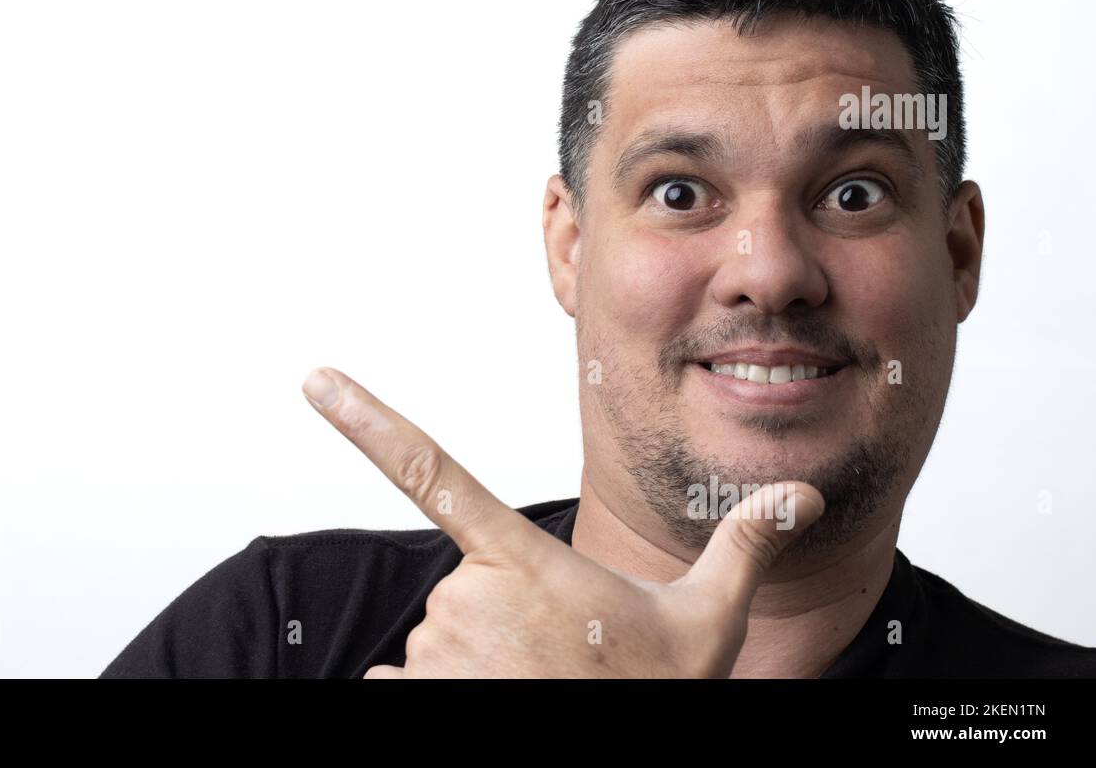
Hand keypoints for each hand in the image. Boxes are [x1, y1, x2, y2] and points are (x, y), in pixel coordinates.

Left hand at [301, 366, 824, 677]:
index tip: (313, 378)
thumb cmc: (652, 697)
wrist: (625, 756)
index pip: (433, 470)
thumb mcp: (707, 622)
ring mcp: (436, 653)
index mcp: (525, 561)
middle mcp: (467, 600)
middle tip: (557, 654)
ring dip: (475, 660)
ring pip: (438, 637)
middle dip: (500, 614)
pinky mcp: (410, 695)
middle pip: (462, 582)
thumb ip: (742, 547)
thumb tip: (794, 493)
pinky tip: (496, 702)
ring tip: (534, 685)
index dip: (368, 420)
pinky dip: (436, 692)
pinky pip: (398, 682)